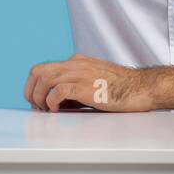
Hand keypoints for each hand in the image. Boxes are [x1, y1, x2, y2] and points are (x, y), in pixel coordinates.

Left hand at [24, 53, 161, 112]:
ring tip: (44, 109)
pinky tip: (57, 110)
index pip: (45, 68)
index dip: (35, 85)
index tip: (37, 101)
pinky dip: (52, 102)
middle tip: (36, 106)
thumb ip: (76, 88)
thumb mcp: (94, 83)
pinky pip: (58, 92)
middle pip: (39, 70)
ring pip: (45, 79)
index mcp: (78, 62)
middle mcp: (76, 65)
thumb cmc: (123, 89)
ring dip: (39, 96)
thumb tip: (59, 103)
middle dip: (31, 90)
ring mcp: (81, 74)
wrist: (143, 88)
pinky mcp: (87, 87)